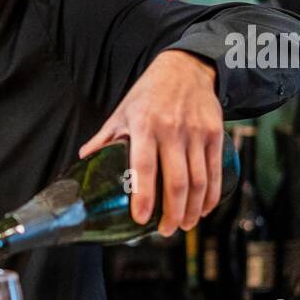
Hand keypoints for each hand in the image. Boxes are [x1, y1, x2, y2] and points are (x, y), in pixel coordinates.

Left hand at [77, 50, 224, 235]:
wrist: (186, 68)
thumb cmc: (148, 94)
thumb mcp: (122, 112)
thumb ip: (105, 138)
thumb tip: (83, 159)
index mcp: (144, 125)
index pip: (144, 166)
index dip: (144, 196)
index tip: (141, 220)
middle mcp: (172, 129)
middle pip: (177, 181)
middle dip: (172, 213)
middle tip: (165, 231)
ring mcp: (197, 132)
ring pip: (199, 180)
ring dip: (192, 209)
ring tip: (183, 226)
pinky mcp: (215, 133)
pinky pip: (215, 171)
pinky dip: (211, 195)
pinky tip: (204, 209)